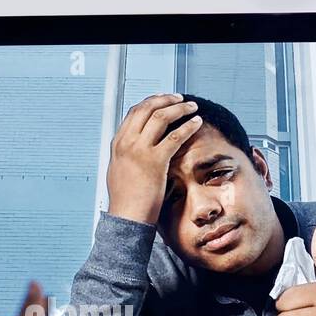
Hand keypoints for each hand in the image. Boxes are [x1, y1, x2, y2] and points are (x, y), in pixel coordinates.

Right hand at [105, 93, 201, 224]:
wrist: (126, 217)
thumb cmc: (126, 200)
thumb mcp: (119, 170)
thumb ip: (127, 154)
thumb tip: (136, 146)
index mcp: (118, 144)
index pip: (134, 112)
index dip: (151, 102)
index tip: (164, 100)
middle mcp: (127, 143)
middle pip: (147, 108)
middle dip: (165, 99)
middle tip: (180, 98)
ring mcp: (139, 151)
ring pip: (161, 117)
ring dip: (179, 108)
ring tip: (192, 107)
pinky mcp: (154, 161)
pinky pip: (175, 136)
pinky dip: (188, 126)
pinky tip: (196, 122)